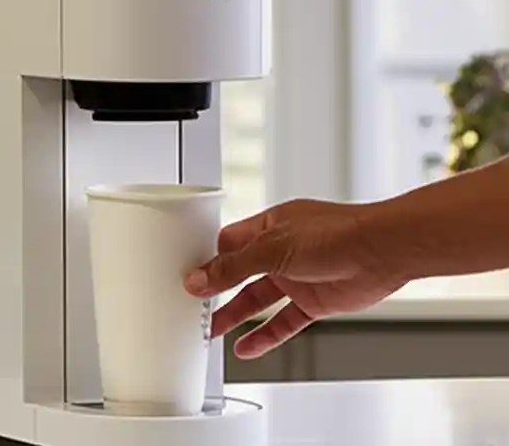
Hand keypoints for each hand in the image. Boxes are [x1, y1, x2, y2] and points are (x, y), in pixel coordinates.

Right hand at [183, 199, 408, 359]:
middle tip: (194, 307)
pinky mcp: (315, 302)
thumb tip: (199, 278)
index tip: (187, 278)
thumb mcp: (272, 249)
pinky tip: (248, 347)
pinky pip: (284, 322)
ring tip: (212, 330)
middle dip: (216, 291)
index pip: (227, 244)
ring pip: (258, 300)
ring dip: (236, 315)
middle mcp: (281, 251)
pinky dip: (266, 336)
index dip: (207, 261)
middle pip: (239, 274)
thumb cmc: (338, 233)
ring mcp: (298, 277)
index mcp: (268, 226)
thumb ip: (233, 267)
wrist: (385, 252)